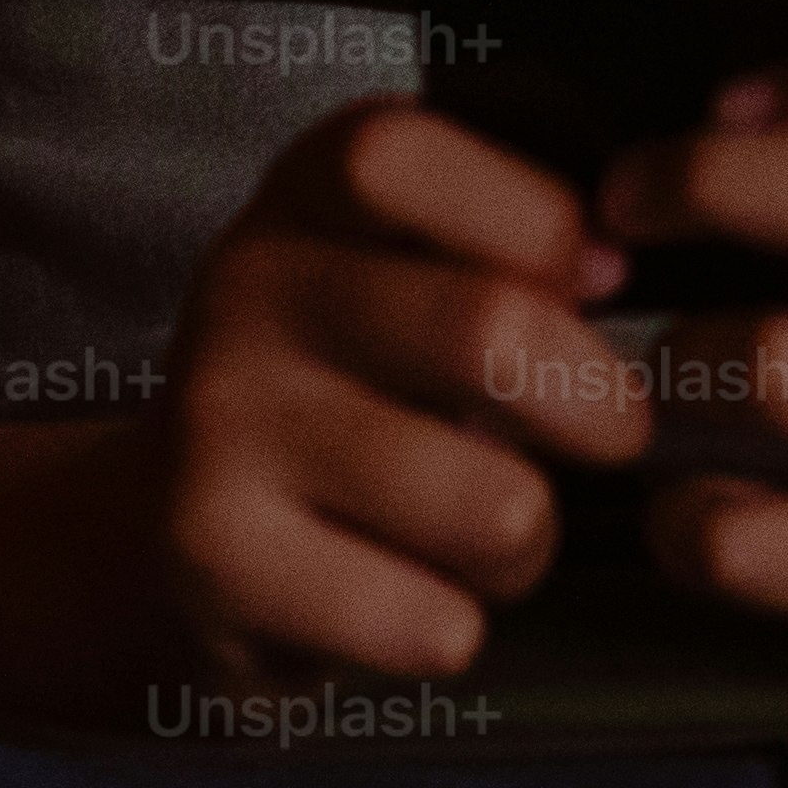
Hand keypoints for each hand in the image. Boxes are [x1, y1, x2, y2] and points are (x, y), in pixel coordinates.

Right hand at [112, 98, 654, 687]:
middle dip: (598, 406)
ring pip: (491, 504)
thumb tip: (605, 267)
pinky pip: (431, 621)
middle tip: (609, 432)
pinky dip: (453, 626)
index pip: (413, 161)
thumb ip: (499, 243)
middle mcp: (246, 289)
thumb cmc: (347, 385)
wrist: (178, 531)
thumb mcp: (398, 269)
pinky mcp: (214, 560)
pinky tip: (406, 597)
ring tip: (483, 530)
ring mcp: (220, 425)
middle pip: (488, 334)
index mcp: (305, 191)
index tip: (591, 281)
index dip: (537, 222)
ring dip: (526, 543)